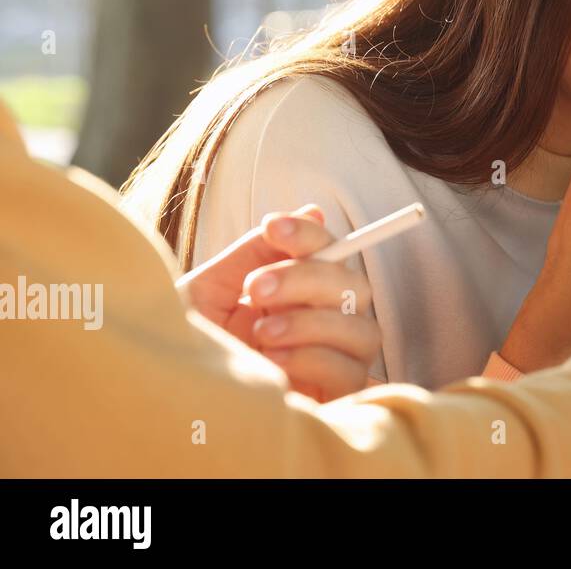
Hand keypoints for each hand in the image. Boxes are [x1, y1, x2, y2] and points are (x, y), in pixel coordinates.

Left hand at [176, 204, 381, 401]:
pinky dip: (313, 360)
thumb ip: (256, 251)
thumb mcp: (210, 288)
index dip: (312, 235)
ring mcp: (332, 363)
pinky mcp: (334, 400)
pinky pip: (350, 372)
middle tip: (255, 288)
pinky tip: (273, 364)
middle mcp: (323, 325)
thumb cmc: (186, 346)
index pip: (331, 254)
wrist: (165, 401)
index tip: (273, 227)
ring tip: (262, 332)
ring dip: (311, 323)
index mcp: (297, 294)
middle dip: (308, 279)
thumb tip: (310, 210)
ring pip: (364, 330)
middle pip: (357, 287)